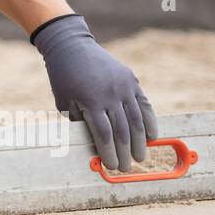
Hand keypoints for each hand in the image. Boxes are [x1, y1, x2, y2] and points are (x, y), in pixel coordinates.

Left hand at [32, 15, 158, 171]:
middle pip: (122, 130)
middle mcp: (111, 93)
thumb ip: (78, 123)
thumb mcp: (64, 102)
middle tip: (126, 168)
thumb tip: (94, 147)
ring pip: (137, 119)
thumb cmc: (63, 77)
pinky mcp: (131, 80)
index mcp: (91, 100)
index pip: (104, 134)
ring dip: (140, 141)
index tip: (112, 166)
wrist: (72, 46)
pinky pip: (144, 104)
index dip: (109, 152)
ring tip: (140, 157)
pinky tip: (151, 137)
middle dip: (125, 152)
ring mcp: (124, 85)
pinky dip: (149, 121)